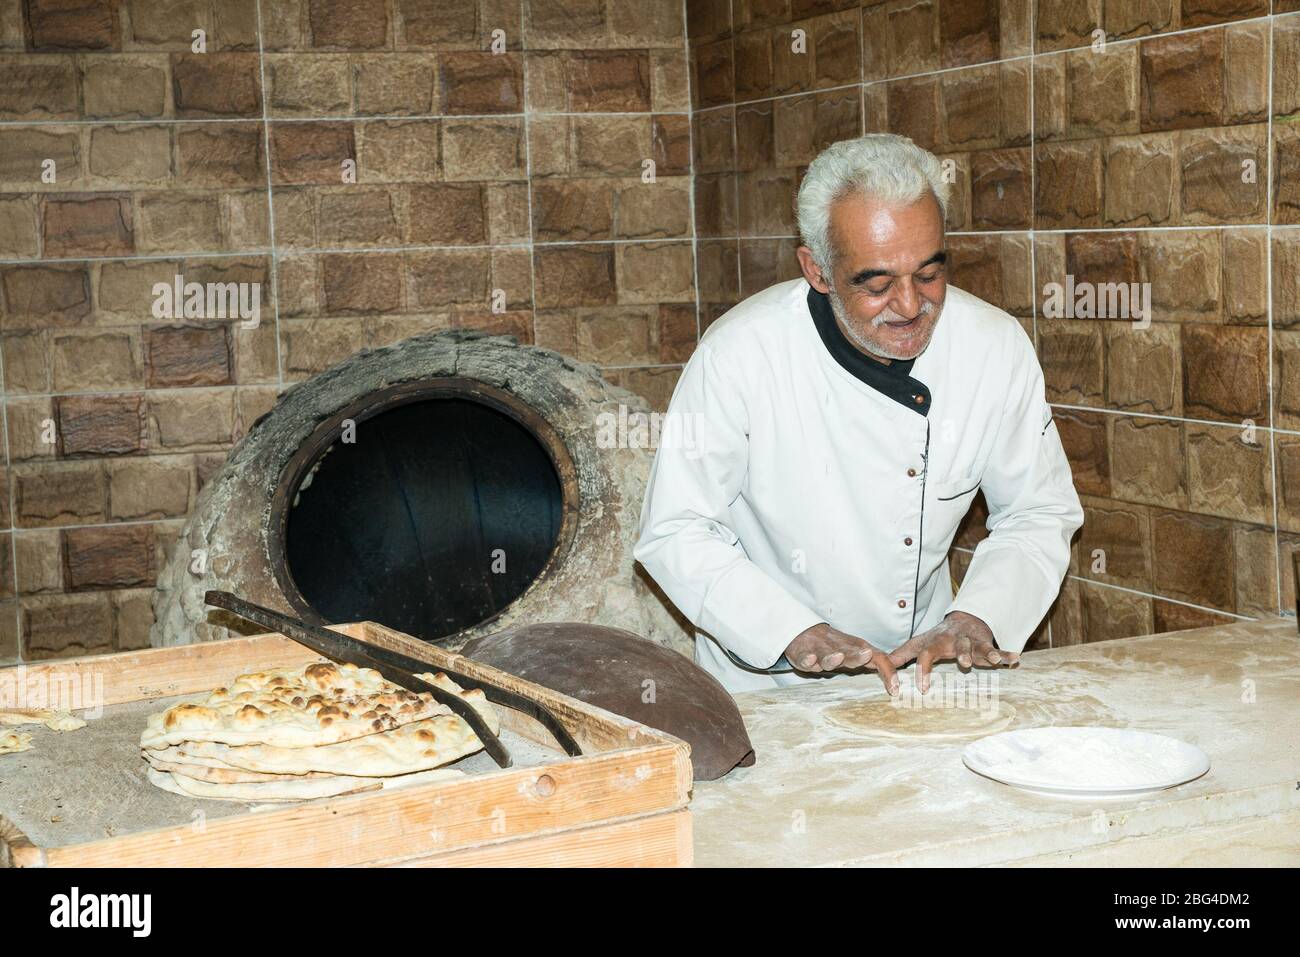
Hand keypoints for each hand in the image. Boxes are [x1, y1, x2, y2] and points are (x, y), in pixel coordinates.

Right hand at [784, 623, 899, 695]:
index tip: (894, 689)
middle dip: (858, 655)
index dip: (886, 672)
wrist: (804, 632)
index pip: (878, 659)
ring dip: (832, 656)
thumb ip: (877, 663)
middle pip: (851, 652)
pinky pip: (805, 657)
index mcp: (858, 649)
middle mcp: (841, 649)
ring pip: (828, 654)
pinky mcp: (803, 653)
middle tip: (866, 655)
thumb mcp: (857, 654)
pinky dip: (808, 658)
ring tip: (838, 657)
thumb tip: (901, 677)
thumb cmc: (836, 647)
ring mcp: (822, 651)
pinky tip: (811, 660)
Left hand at [887, 612, 1017, 692]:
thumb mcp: (918, 644)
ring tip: (993, 659)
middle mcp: (955, 641)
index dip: (923, 670)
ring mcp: (972, 642)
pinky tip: (1015, 659)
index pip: (927, 655)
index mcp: (936, 643)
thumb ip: (901, 655)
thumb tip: (879, 666)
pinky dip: (1006, 654)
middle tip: (963, 664)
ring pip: (979, 646)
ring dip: (986, 652)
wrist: (962, 621)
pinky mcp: (987, 644)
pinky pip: (998, 649)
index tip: (923, 689)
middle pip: (958, 646)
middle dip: (962, 653)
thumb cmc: (937, 638)